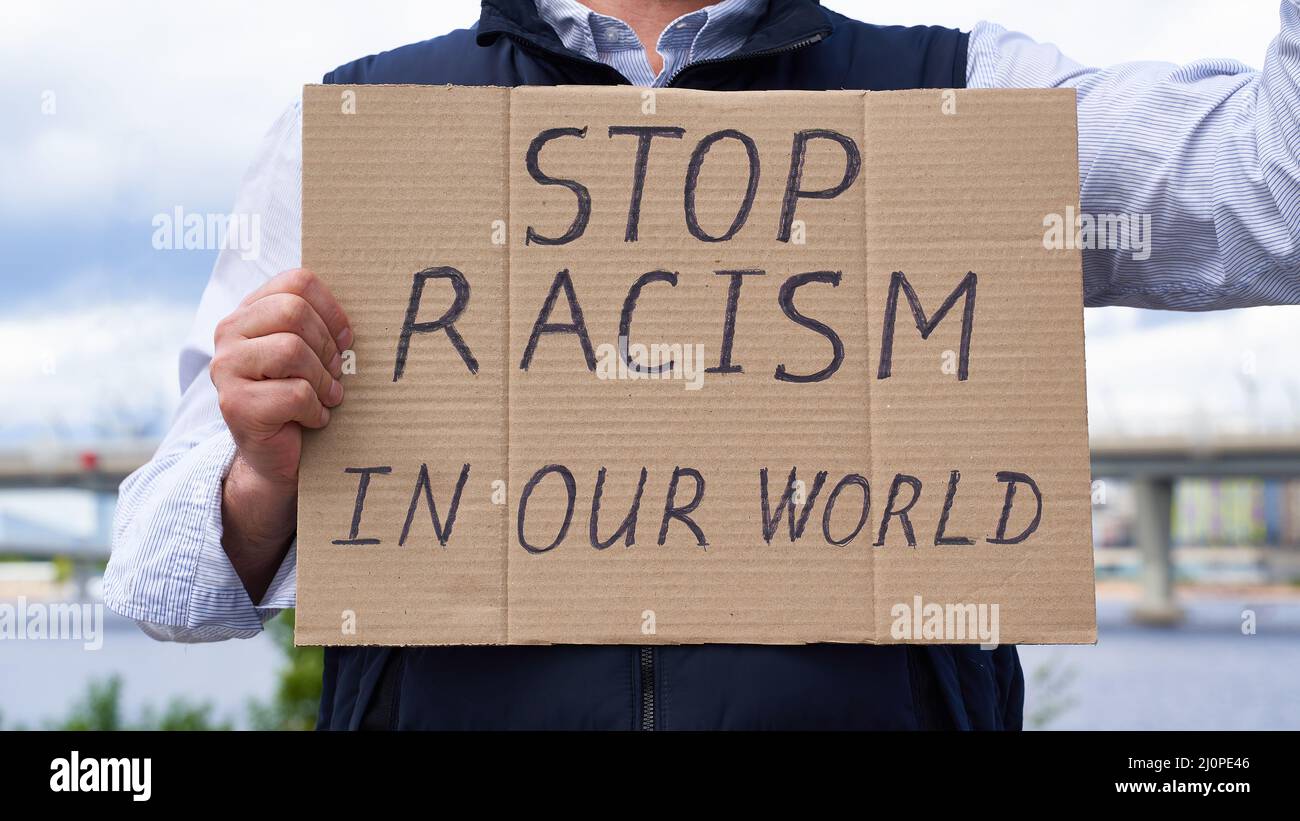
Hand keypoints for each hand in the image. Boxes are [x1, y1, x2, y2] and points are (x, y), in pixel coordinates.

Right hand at [211, 268, 350, 598]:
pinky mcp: (235, 405)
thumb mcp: (311, 352)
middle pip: (294, 312)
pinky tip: (312, 419)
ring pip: (292, 351)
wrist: (277, 459)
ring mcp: (225, 369)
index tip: (345, 339)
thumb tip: (377, 300)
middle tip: (336, 374)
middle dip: (327, 347)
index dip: (332, 309)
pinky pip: (294, 393)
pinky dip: (314, 410)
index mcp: (249, 311)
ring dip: (322, 380)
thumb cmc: (301, 398)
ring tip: (325, 398)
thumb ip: (321, 323)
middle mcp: (228, 333)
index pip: (297, 281)